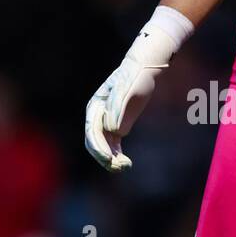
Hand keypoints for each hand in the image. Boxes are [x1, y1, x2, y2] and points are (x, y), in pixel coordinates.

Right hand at [85, 9, 192, 171]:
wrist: (144, 69)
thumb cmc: (135, 77)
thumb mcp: (127, 90)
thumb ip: (118, 108)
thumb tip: (112, 130)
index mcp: (95, 107)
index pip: (92, 132)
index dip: (99, 148)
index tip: (110, 159)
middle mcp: (98, 116)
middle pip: (95, 143)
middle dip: (104, 157)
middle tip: (118, 167)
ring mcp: (107, 122)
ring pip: (104, 147)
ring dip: (112, 160)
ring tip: (125, 166)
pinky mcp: (118, 127)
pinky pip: (114, 146)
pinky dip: (118, 156)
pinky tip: (126, 163)